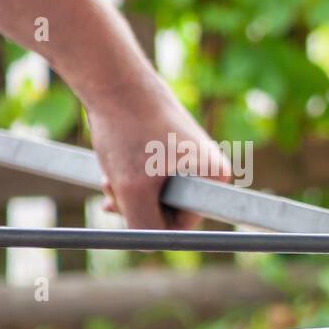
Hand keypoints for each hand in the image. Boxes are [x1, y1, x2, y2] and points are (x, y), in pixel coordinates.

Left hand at [85, 78, 230, 229]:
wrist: (114, 81)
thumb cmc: (129, 130)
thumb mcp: (132, 188)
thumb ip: (144, 227)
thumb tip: (151, 246)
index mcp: (217, 178)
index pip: (185, 224)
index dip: (152, 219)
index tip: (129, 203)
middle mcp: (212, 171)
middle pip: (172, 210)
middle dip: (137, 204)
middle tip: (113, 186)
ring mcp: (194, 161)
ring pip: (158, 196)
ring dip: (130, 192)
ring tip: (112, 173)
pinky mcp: (176, 153)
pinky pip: (155, 181)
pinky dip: (131, 179)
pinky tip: (115, 166)